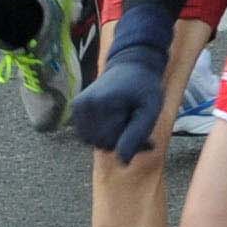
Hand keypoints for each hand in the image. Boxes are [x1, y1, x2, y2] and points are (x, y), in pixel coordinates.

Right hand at [71, 30, 169, 158]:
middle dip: (121, 139)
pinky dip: (102, 133)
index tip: (144, 130)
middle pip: (102, 144)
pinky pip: (88, 135)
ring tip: (125, 119)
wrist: (130, 63)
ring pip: (94, 142)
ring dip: (112, 137)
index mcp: (99, 103)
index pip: (112, 143)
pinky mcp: (76, 108)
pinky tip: (113, 120)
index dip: (130, 141)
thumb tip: (122, 162)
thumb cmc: (144, 87)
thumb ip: (136, 136)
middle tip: (135, 123)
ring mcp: (77, 107)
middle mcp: (83, 105)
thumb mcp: (150, 110)